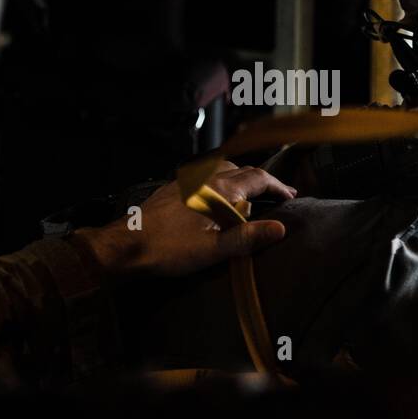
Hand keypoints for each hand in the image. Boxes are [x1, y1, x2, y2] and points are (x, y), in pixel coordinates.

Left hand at [73, 163, 296, 278]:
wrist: (127, 244)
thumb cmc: (168, 248)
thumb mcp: (213, 249)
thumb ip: (247, 237)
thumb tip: (279, 228)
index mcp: (219, 190)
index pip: (259, 179)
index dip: (278, 186)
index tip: (290, 195)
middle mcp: (205, 179)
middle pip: (243, 170)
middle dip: (263, 181)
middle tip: (276, 194)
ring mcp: (187, 181)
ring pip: (223, 169)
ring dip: (241, 177)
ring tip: (250, 192)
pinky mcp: (173, 188)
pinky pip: (205, 176)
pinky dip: (221, 180)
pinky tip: (216, 196)